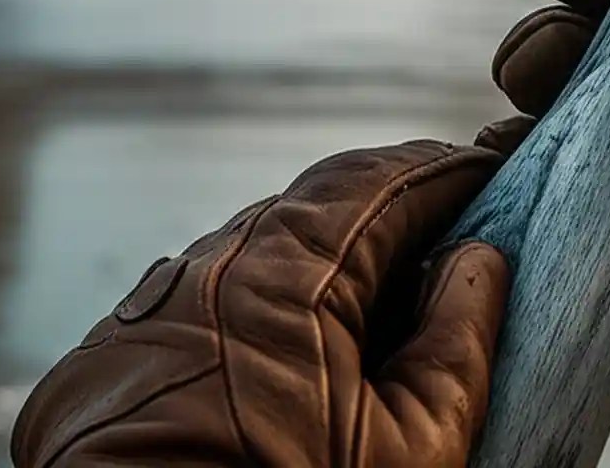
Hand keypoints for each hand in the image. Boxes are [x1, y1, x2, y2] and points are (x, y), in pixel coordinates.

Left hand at [11, 132, 527, 466]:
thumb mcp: (411, 449)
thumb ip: (456, 343)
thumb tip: (479, 262)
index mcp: (282, 281)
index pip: (378, 184)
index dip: (443, 172)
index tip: (491, 169)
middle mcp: (203, 272)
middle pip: (316, 202)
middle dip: (392, 202)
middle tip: (455, 218)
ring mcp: (150, 310)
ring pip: (260, 242)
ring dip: (331, 246)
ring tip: (395, 280)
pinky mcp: (119, 354)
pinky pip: (210, 290)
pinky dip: (273, 290)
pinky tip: (312, 335)